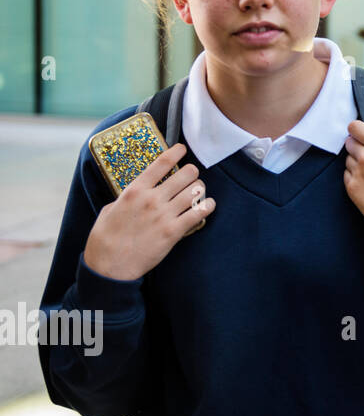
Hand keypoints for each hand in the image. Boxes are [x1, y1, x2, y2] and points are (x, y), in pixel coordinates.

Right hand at [84, 143, 213, 279]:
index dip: (176, 152)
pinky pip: (199, 213)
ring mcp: (164, 215)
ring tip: (199, 193)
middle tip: (192, 177)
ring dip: (200, 190)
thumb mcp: (110, 209)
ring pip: (196, 191)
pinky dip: (207, 207)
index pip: (161, 162)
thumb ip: (128, 197)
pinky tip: (207, 206)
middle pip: (186, 174)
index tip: (182, 149)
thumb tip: (139, 191)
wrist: (108, 266)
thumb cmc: (105, 238)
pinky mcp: (173, 231)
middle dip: (192, 173)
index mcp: (135, 190)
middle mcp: (152, 199)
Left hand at [343, 120, 363, 228]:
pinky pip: (347, 175)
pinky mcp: (351, 189)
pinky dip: (354, 176)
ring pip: (348, 159)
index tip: (360, 132)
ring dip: (356, 162)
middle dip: (357, 145)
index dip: (357, 128)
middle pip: (349, 142)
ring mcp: (357, 174)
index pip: (356, 127)